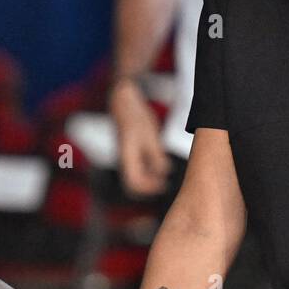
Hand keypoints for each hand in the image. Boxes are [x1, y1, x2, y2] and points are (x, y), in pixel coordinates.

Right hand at [110, 78, 172, 196]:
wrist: (123, 99)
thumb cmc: (136, 115)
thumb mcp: (150, 135)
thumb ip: (156, 155)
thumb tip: (164, 173)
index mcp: (126, 156)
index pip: (134, 183)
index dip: (148, 189)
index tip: (163, 185)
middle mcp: (123, 159)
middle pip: (133, 184)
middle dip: (149, 187)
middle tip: (165, 184)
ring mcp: (125, 156)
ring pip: (135, 176)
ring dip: (149, 179)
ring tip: (164, 176)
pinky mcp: (130, 151)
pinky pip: (137, 168)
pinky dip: (148, 171)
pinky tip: (160, 165)